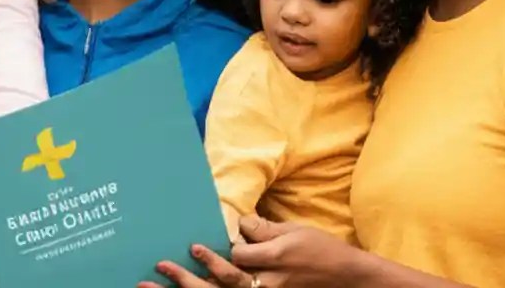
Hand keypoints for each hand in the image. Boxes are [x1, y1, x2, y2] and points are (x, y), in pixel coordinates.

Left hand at [139, 216, 367, 287]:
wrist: (346, 278)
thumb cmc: (321, 250)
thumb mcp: (294, 231)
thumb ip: (264, 229)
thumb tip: (238, 222)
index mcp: (275, 260)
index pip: (236, 258)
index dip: (213, 254)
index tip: (193, 246)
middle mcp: (268, 284)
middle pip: (223, 284)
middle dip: (189, 278)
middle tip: (162, 266)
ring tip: (157, 286)